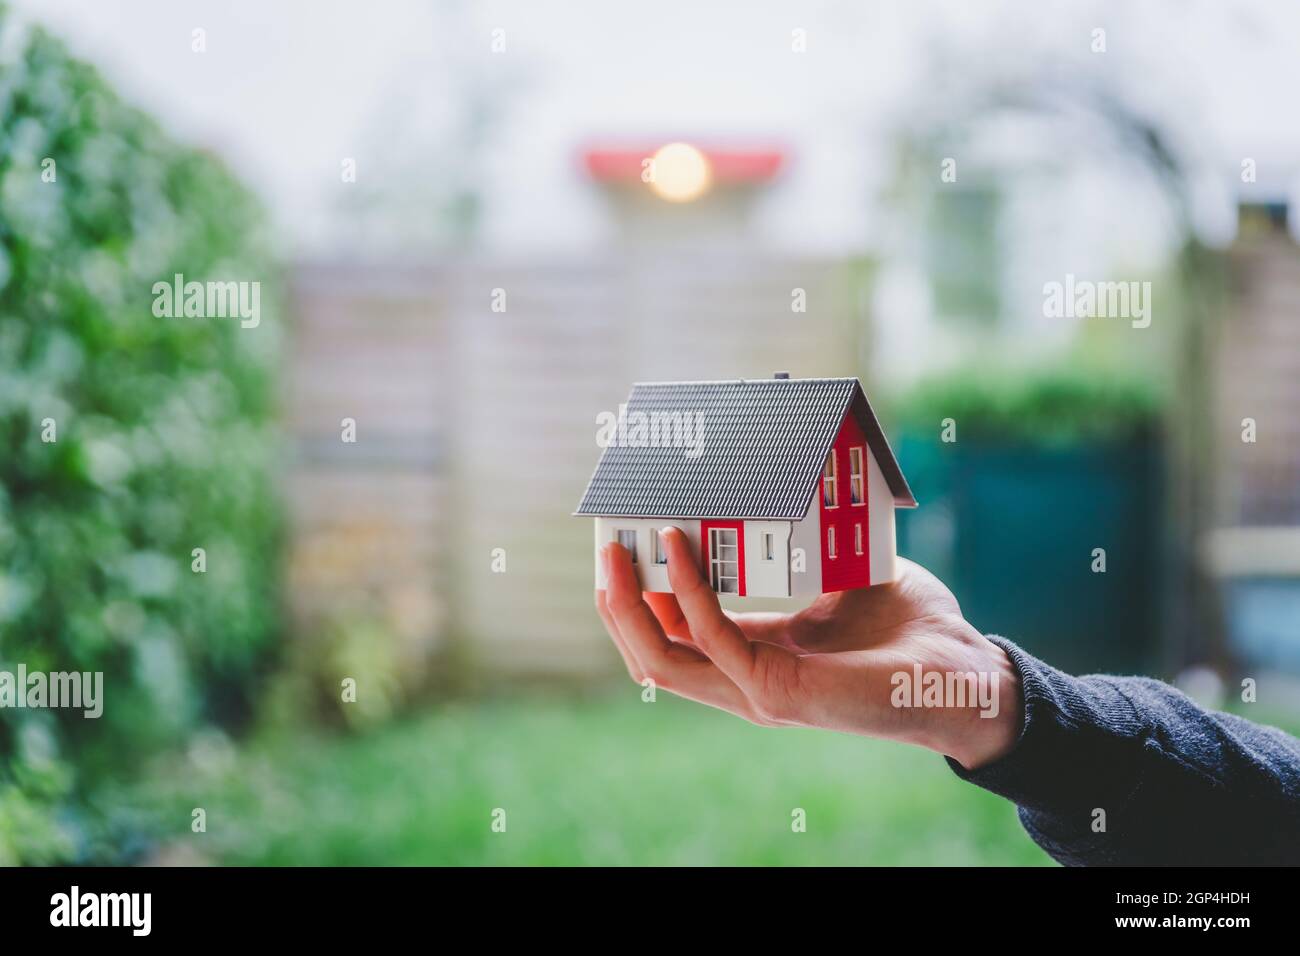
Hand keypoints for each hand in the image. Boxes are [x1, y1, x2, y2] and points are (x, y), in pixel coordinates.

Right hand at [595, 527, 1021, 769]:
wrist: (963, 671)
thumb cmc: (911, 627)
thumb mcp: (841, 578)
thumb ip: (803, 552)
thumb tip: (779, 491)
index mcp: (754, 654)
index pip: (673, 634)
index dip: (638, 595)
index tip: (623, 541)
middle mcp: (744, 678)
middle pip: (648, 650)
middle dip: (615, 600)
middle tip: (603, 545)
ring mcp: (754, 691)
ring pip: (659, 656)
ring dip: (628, 602)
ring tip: (616, 549)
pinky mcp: (774, 690)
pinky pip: (711, 635)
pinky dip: (685, 588)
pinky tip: (677, 542)